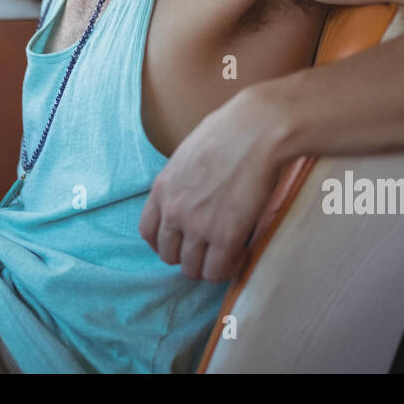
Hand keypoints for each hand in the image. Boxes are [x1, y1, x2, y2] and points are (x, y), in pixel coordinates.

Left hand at [138, 81, 293, 281]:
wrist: (256, 131)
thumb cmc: (227, 133)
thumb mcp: (186, 155)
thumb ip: (179, 183)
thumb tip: (188, 196)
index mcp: (161, 189)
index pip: (148, 233)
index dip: (164, 243)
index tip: (180, 243)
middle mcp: (174, 212)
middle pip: (169, 255)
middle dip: (188, 256)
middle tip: (208, 250)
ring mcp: (198, 227)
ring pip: (193, 269)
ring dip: (208, 266)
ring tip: (226, 254)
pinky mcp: (226, 236)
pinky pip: (218, 271)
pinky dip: (228, 269)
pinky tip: (240, 253)